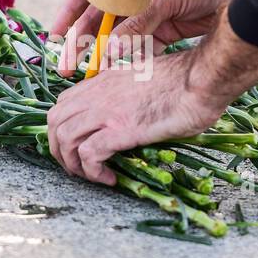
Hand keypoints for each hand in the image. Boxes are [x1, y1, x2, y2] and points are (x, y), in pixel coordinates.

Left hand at [46, 49, 224, 184]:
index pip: (64, 103)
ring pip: (65, 138)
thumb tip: (131, 114)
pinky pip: (89, 154)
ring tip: (92, 176)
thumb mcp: (147, 82)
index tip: (76, 146)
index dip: (62, 128)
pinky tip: (109, 178)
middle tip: (76, 168)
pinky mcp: (121, 129)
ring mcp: (107, 110)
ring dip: (73, 164)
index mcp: (105, 81)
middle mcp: (99, 93)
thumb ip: (130, 95)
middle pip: (55, 122)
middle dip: (59, 149)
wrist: (202, 79)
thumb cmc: (187, 81)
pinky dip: (93, 171)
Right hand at [49, 0, 257, 75]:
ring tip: (92, 79)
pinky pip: (142, 47)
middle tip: (67, 70)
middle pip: (99, 21)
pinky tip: (122, 76)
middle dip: (82, 45)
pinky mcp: (167, 28)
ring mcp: (150, 11)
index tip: (53, 38)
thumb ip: (140, 21)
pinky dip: (132, 61)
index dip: (67, 15)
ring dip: (106, 57)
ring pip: (119, 38)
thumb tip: (111, 50)